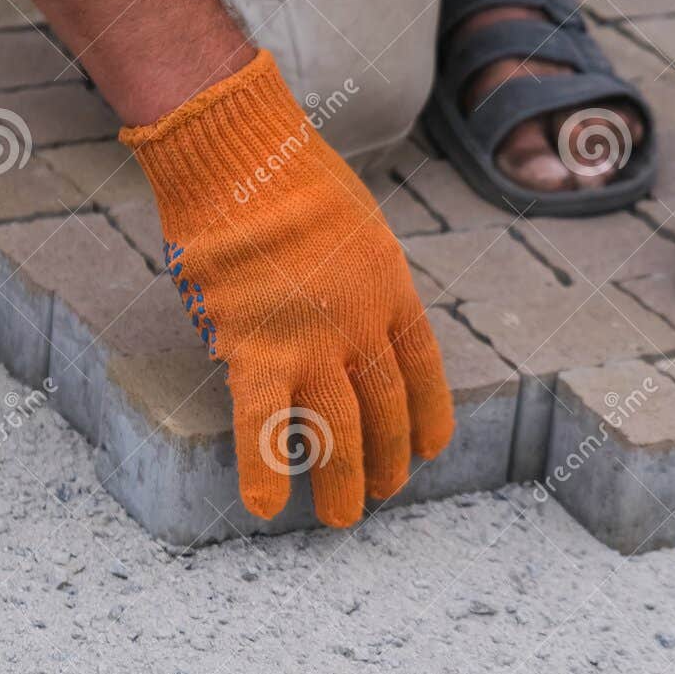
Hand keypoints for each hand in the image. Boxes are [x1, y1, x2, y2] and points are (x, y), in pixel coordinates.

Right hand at [121, 50, 454, 526]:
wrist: (243, 157)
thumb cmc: (289, 174)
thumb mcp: (357, 220)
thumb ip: (359, 270)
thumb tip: (348, 299)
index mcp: (391, 288)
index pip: (421, 366)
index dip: (429, 411)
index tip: (431, 447)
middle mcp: (362, 324)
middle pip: (385, 407)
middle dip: (389, 457)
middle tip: (385, 491)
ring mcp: (313, 342)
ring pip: (339, 431)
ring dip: (344, 480)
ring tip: (343, 517)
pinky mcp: (256, 349)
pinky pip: (262, 425)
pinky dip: (264, 470)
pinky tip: (267, 507)